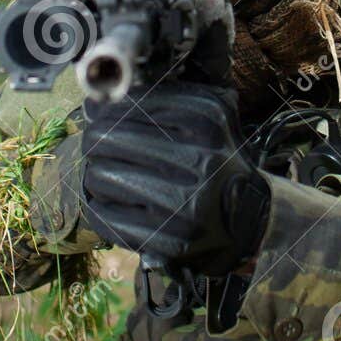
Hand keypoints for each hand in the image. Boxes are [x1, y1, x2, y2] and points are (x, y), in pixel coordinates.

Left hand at [81, 80, 268, 276]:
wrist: (247, 214)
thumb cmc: (213, 156)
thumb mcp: (200, 115)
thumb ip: (152, 100)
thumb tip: (93, 102)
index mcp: (206, 122)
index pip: (127, 105)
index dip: (106, 109)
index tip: (103, 116)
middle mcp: (198, 162)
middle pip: (105, 139)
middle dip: (96, 141)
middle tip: (100, 146)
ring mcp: (184, 205)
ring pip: (100, 178)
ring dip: (96, 174)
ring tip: (108, 174)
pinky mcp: (170, 240)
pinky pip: (106, 218)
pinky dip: (98, 206)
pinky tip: (109, 201)